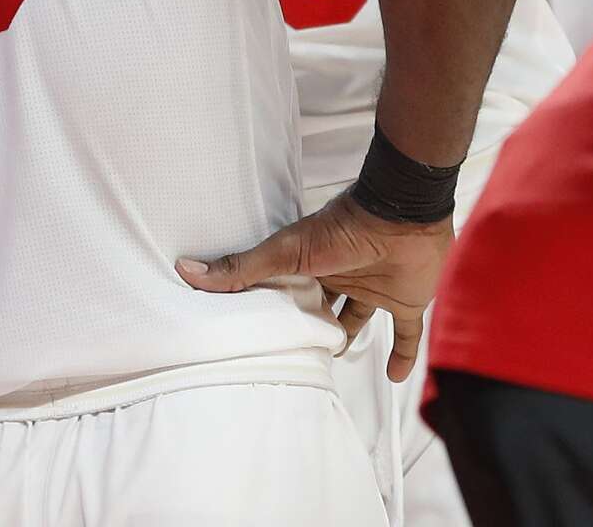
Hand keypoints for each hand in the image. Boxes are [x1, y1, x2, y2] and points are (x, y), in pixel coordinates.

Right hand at [175, 189, 452, 382]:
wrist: (400, 215)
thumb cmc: (341, 229)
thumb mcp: (285, 252)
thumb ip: (242, 267)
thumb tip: (186, 269)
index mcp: (311, 263)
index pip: (289, 289)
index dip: (277, 308)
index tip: (259, 332)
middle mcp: (340, 275)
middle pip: (322, 305)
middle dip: (312, 324)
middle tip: (296, 351)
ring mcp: (373, 287)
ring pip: (360, 316)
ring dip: (349, 334)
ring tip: (336, 358)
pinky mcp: (405, 300)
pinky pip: (406, 333)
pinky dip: (402, 355)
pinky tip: (394, 377)